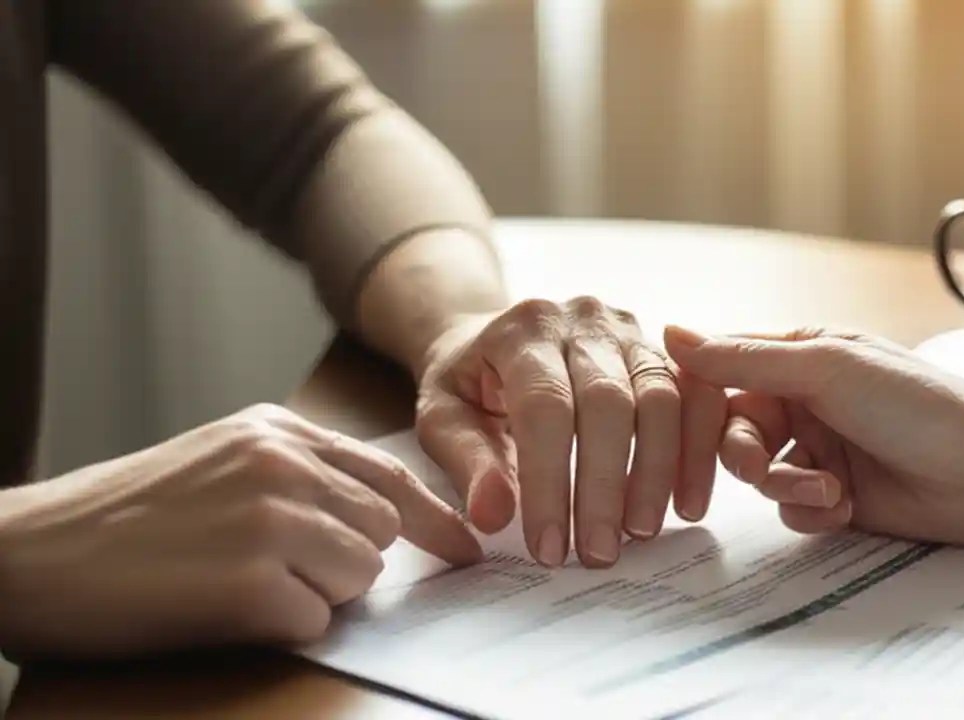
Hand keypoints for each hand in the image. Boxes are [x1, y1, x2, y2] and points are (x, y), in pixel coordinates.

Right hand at [0, 404, 480, 657]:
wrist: (31, 551)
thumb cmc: (125, 517)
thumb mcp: (220, 461)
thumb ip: (300, 474)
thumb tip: (378, 522)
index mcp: (276, 430)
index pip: (388, 472)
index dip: (434, 515)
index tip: (468, 547)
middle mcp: (282, 463)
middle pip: (382, 529)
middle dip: (346, 562)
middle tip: (276, 570)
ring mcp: (270, 519)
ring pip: (360, 576)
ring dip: (315, 595)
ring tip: (238, 583)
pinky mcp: (251, 582)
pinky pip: (315, 621)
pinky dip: (279, 626)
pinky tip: (220, 607)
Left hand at [414, 298, 725, 567]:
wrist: (501, 337)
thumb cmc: (471, 382)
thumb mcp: (443, 416)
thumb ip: (466, 462)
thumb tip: (493, 515)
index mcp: (523, 330)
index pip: (545, 405)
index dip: (550, 481)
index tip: (548, 547)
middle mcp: (584, 319)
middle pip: (609, 401)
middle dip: (606, 486)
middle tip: (599, 553)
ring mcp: (632, 332)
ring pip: (662, 397)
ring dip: (657, 473)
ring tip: (640, 533)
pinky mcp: (665, 352)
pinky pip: (698, 396)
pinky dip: (699, 451)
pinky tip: (688, 504)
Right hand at [664, 326, 963, 544]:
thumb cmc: (920, 406)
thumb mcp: (825, 369)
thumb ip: (744, 358)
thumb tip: (670, 332)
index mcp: (802, 354)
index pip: (723, 371)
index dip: (700, 401)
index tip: (686, 427)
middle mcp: (807, 400)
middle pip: (733, 431)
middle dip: (743, 456)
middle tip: (761, 470)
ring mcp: (823, 449)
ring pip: (760, 475)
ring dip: (786, 486)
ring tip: (828, 492)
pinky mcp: (838, 496)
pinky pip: (791, 510)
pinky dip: (811, 511)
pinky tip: (847, 506)